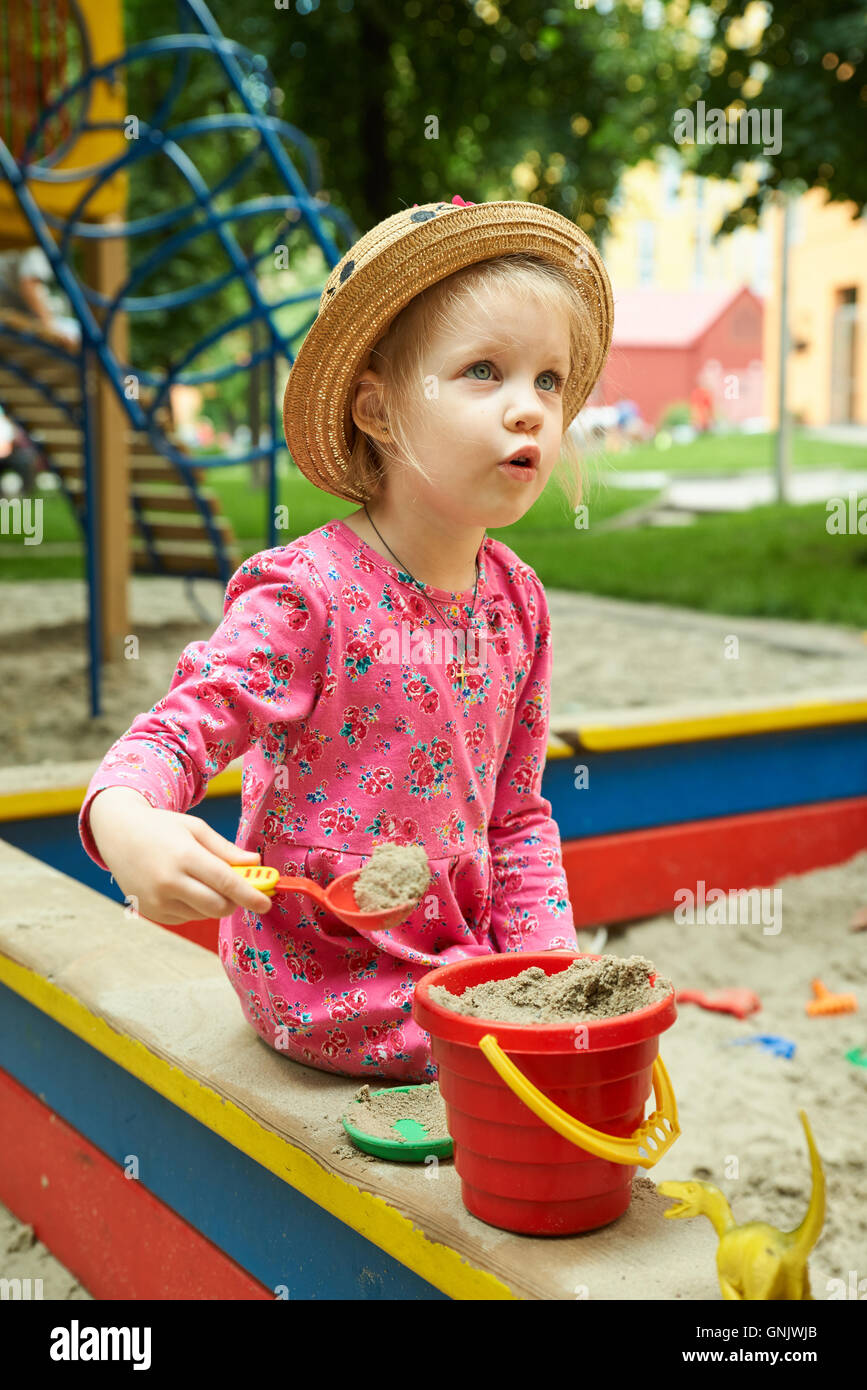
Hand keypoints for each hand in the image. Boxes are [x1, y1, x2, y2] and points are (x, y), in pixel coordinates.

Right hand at [88, 786, 273, 924]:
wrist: (118, 835)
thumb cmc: (162, 828)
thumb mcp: (196, 829)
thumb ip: (226, 850)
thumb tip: (256, 863)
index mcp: (184, 857)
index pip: (225, 882)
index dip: (250, 895)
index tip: (267, 902)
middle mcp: (169, 883)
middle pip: (217, 907)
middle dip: (235, 902)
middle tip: (240, 889)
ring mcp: (157, 901)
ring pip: (204, 914)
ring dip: (214, 902)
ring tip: (200, 878)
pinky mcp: (152, 913)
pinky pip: (187, 917)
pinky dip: (195, 907)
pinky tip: (183, 886)